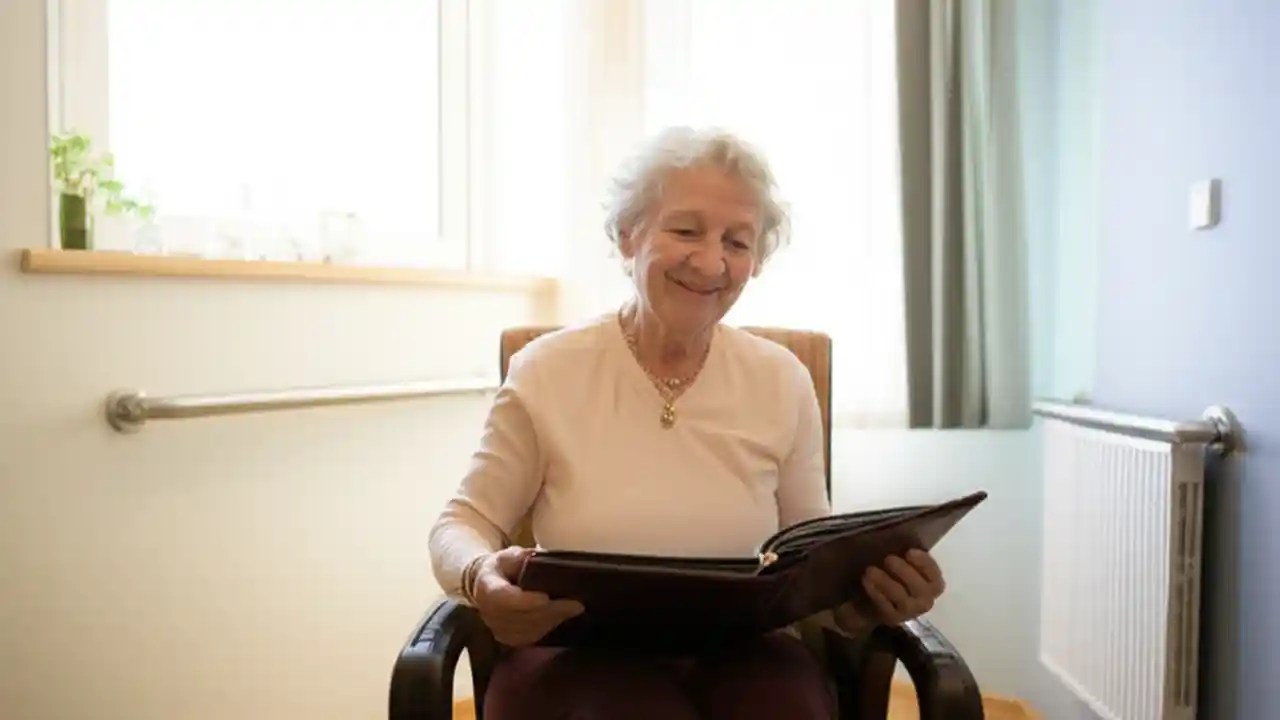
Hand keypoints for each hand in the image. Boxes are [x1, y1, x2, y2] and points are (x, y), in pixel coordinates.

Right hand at [470, 547, 584, 645]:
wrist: (486, 587)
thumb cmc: (501, 568)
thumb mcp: (509, 556)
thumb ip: (523, 557)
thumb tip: (544, 558)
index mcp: (487, 588)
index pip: (504, 598)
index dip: (525, 601)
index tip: (546, 598)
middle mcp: (488, 613)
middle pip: (522, 617)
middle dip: (550, 611)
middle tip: (576, 604)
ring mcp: (497, 629)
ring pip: (529, 630)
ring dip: (553, 620)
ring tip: (573, 608)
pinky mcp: (508, 639)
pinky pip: (531, 637)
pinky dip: (549, 627)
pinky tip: (562, 616)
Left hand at [860, 549, 945, 624]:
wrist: (869, 601)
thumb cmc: (890, 576)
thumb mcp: (900, 564)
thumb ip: (905, 556)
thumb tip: (900, 538)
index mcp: (932, 584)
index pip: (934, 575)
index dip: (924, 563)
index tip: (909, 551)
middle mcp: (925, 600)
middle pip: (921, 588)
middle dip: (905, 572)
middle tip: (888, 559)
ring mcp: (909, 612)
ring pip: (903, 598)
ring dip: (886, 582)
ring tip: (871, 570)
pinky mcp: (892, 619)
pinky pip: (886, 606)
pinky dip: (876, 592)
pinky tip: (867, 581)